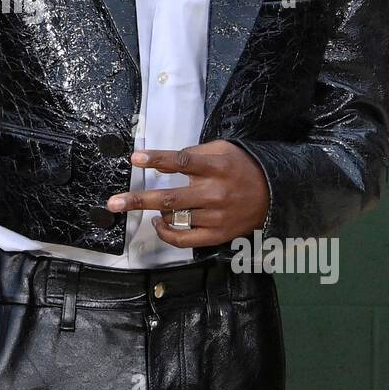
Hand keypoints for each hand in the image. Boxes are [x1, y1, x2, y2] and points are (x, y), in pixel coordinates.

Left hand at [104, 140, 269, 247]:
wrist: (274, 194)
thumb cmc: (242, 168)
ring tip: (145, 207)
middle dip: (139, 200)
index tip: (134, 158)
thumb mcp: (223, 149)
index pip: (182, 162)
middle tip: (114, 203)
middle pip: (170, 198)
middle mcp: (215, 193)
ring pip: (175, 218)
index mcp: (216, 167)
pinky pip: (185, 240)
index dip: (157, 159)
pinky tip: (159, 224)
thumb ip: (195, 153)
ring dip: (155, 213)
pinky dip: (167, 234)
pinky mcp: (217, 235)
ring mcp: (216, 217)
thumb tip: (167, 160)